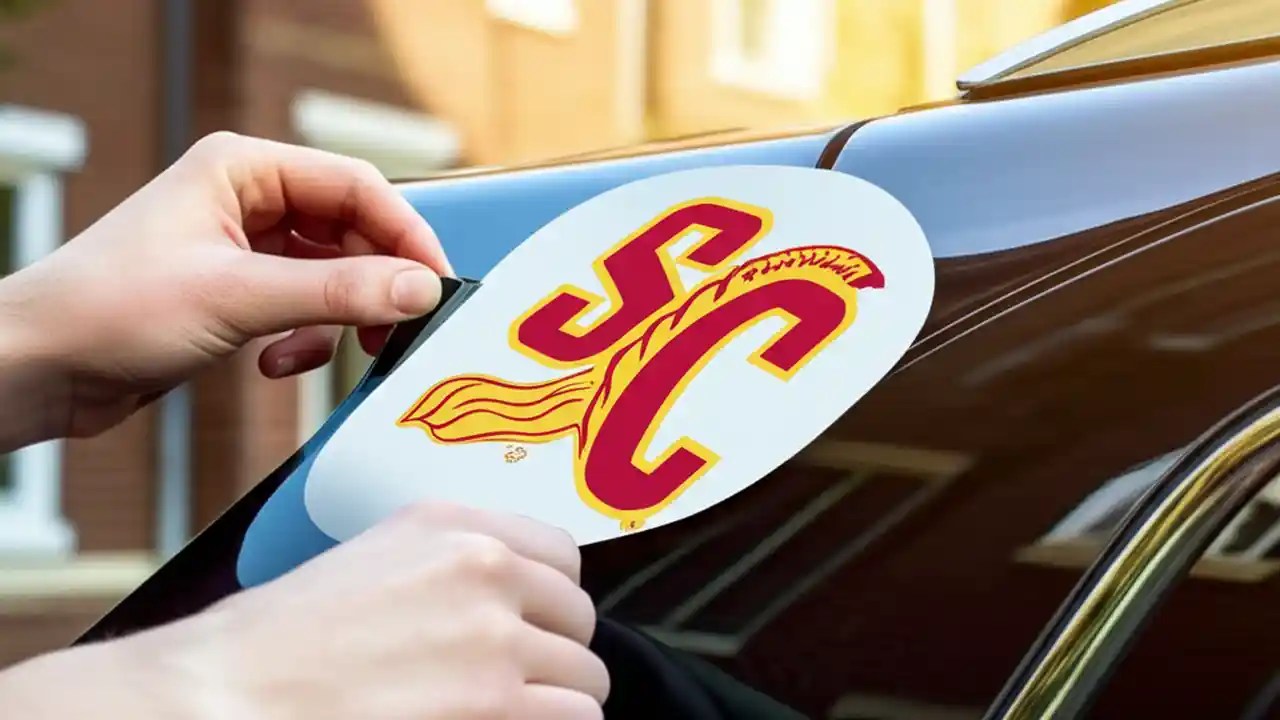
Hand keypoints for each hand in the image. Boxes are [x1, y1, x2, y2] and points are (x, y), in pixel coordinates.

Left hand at [0, 131, 452, 446]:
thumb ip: (336, 292)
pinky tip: (274, 362)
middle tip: (397, 328)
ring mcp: (243, 248)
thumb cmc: (107, 309)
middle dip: (376, 283)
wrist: (39, 368)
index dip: (404, 235)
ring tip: (337, 351)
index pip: (356, 187)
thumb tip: (419, 288)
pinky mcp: (237, 293)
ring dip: (339, 317)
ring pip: (332, 274)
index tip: (435, 283)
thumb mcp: (236, 297)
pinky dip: (305, 337)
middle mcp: (247, 200)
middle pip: (351, 232)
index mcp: (243, 169)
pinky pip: (304, 307)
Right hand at [0, 502, 608, 718]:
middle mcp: (484, 570)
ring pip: (586, 680)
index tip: (536, 625)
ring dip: (558, 704)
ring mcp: (495, 640)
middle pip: (578, 620)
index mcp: (451, 525)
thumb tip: (509, 600)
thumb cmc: (274, 644)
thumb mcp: (370, 563)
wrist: (227, 697)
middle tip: (517, 685)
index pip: (562, 555)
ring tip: (510, 716)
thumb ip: (448, 565)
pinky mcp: (497, 706)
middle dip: (553, 656)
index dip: (550, 600)